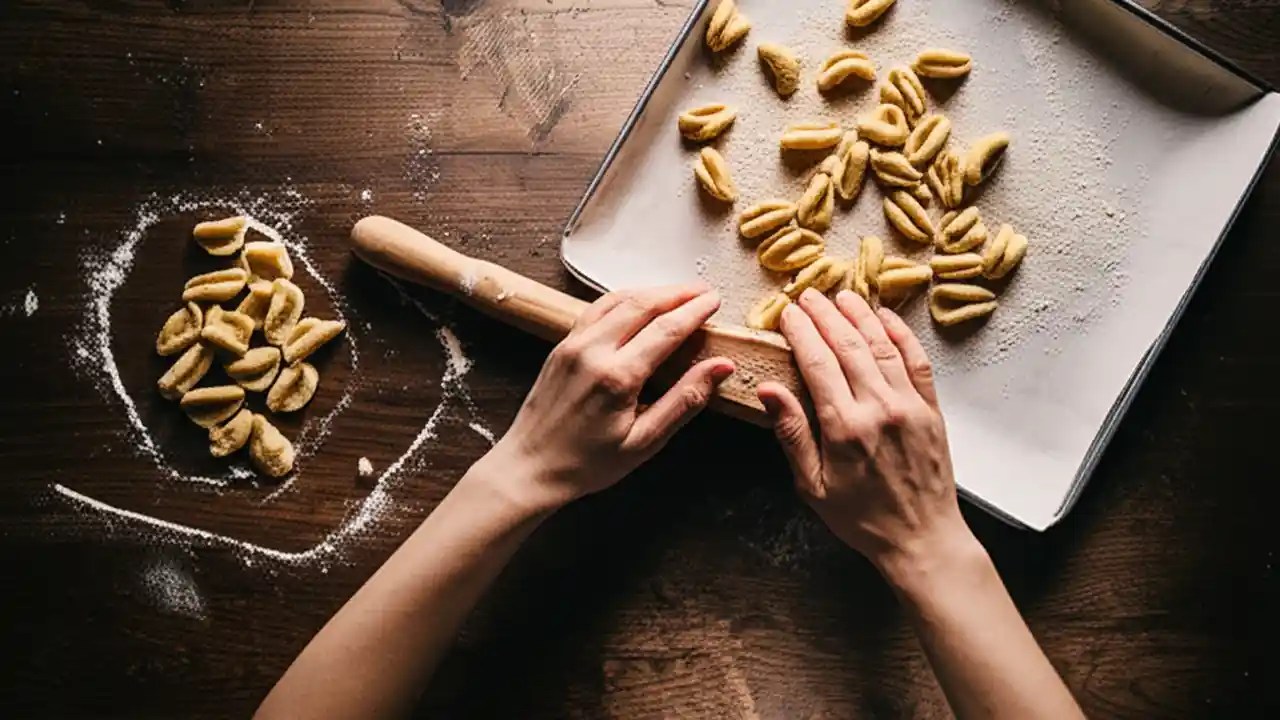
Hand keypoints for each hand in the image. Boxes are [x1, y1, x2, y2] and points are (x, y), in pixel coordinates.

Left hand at [489, 283, 734, 512]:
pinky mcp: (560, 346)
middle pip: (642, 304)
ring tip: (677, 293)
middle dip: (677, 293)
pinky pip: (596, 309)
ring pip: (616, 300)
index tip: (715, 301)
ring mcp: (572, 344)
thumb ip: (684, 400)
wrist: (530, 468)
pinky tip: (638, 304)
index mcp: (617, 377)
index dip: (694, 311)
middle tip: (703, 291)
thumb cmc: (588, 463)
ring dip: (651, 292)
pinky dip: (623, 299)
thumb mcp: (645, 442)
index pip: (665, 329)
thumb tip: (721, 367)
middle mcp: (592, 351)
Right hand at [757, 288, 974, 580]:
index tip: (787, 313)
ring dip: (859, 315)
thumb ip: (792, 434)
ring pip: (881, 345)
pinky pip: (916, 360)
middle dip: (824, 314)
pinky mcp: (931, 409)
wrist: (921, 538)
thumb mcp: (812, 485)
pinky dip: (901, 334)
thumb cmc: (862, 518)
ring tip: (841, 295)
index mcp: (844, 427)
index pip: (817, 362)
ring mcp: (909, 406)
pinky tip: (886, 316)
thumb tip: (768, 391)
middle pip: (848, 344)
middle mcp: (879, 409)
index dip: (800, 331)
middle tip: (808, 294)